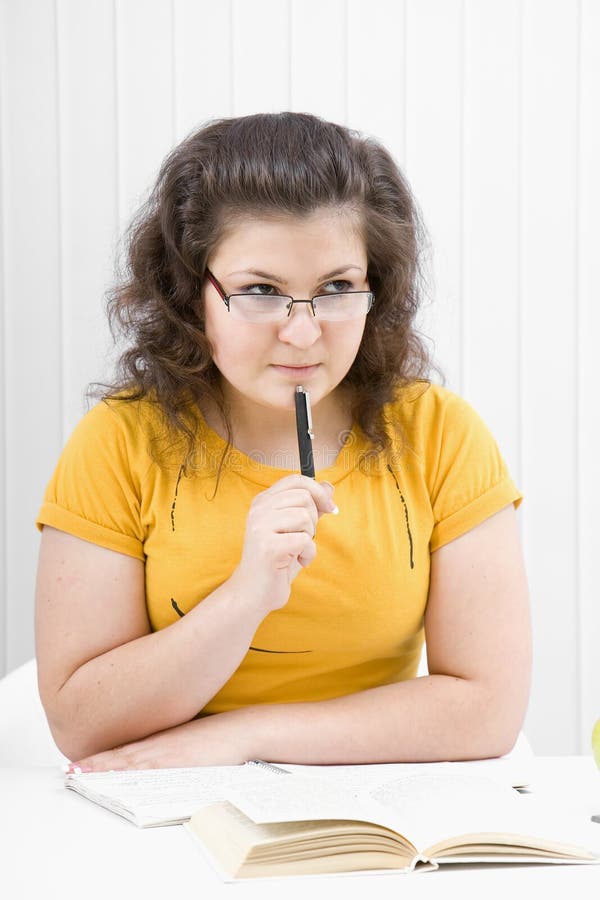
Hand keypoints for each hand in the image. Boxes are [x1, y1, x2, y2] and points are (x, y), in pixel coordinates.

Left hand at [65, 712, 250, 771]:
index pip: (125, 750)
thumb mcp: (191, 738)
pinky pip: (148, 772)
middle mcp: (161, 745)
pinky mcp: (179, 763)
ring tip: (82, 776)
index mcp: (162, 740)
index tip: (80, 762)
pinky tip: (115, 780)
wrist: (243, 730)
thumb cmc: (221, 735)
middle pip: (121, 757)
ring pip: (129, 764)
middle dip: (95, 764)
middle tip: (71, 771)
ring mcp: (168, 754)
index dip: (101, 757)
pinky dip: (128, 776)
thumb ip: (173, 746)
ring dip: (104, 770)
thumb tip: (162, 756)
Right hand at [229, 475, 336, 613]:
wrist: (253, 593)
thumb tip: (329, 487)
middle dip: (314, 519)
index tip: (330, 508)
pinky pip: (305, 540)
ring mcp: (260, 527)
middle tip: (303, 538)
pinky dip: (309, 554)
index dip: (318, 491)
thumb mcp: (296, 530)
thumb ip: (311, 507)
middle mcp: (258, 510)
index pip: (295, 480)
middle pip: (304, 497)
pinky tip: (298, 562)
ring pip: (305, 517)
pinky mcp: (268, 547)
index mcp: (263, 502)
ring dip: (309, 537)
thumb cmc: (277, 562)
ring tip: (297, 551)